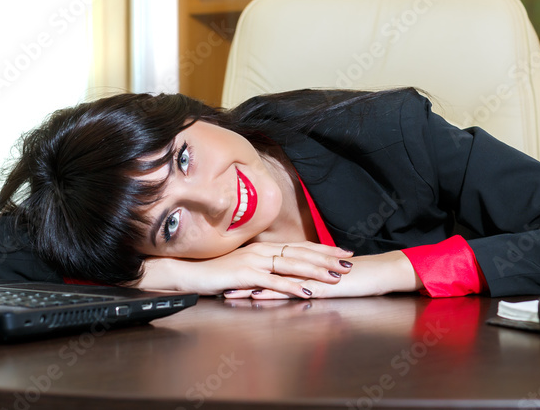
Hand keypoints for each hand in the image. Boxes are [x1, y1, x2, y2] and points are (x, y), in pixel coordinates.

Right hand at [139, 241, 353, 296]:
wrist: (190, 271)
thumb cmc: (217, 271)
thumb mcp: (245, 266)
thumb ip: (264, 266)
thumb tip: (284, 270)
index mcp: (264, 247)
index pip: (300, 246)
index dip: (323, 249)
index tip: (342, 252)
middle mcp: (263, 250)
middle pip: (301, 253)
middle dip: (327, 258)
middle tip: (349, 262)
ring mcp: (254, 261)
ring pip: (292, 265)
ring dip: (315, 271)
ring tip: (335, 277)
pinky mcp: (246, 275)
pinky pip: (273, 281)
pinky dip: (291, 286)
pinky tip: (306, 292)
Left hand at [226, 251, 420, 299]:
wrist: (378, 273)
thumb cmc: (356, 276)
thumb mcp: (328, 276)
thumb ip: (311, 276)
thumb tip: (297, 281)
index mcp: (303, 264)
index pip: (270, 265)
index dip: (249, 269)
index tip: (229, 274)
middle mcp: (303, 267)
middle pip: (266, 270)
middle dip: (243, 276)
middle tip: (220, 281)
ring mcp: (309, 275)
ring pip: (274, 279)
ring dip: (250, 285)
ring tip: (229, 291)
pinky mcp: (317, 286)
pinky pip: (291, 289)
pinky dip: (272, 291)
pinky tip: (257, 295)